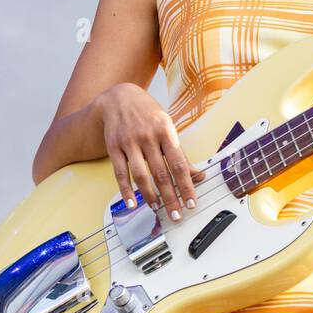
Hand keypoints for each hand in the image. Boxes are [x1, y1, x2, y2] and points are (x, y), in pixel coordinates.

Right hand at [95, 83, 205, 219]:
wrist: (120, 98)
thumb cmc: (149, 115)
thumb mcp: (168, 128)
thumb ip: (181, 153)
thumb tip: (198, 176)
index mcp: (166, 131)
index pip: (179, 164)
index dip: (186, 185)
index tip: (191, 203)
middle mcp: (148, 136)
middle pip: (161, 173)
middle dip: (170, 197)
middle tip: (176, 215)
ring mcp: (129, 142)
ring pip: (141, 175)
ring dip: (150, 195)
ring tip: (157, 208)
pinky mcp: (114, 147)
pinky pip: (120, 173)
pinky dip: (126, 190)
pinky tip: (132, 203)